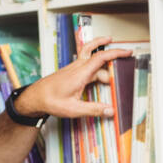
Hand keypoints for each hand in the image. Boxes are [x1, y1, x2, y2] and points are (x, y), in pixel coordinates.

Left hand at [17, 36, 132, 120]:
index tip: (127, 52)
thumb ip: (93, 110)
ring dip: (103, 61)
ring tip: (112, 69)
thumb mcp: (74, 109)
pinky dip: (95, 67)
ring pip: (92, 59)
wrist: (35, 97)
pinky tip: (99, 76)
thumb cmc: (50, 101)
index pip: (101, 57)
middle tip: (124, 53)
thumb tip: (110, 111)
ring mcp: (74, 68)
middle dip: (111, 51)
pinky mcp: (71, 72)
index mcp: (80, 73)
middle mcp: (77, 67)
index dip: (116, 53)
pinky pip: (86, 64)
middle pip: (97, 54)